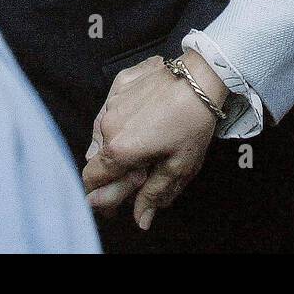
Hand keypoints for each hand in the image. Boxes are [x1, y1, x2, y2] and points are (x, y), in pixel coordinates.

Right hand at [82, 52, 224, 230]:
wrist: (201, 76)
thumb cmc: (193, 120)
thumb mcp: (179, 166)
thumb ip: (153, 194)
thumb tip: (141, 218)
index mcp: (118, 149)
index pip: (91, 179)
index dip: (102, 193)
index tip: (116, 198)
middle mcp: (109, 124)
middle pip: (98, 156)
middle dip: (114, 167)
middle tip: (141, 168)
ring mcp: (113, 100)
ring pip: (104, 130)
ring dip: (117, 141)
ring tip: (145, 141)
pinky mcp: (121, 82)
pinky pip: (112, 105)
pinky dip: (123, 116)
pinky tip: (143, 117)